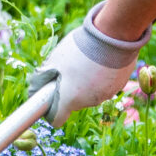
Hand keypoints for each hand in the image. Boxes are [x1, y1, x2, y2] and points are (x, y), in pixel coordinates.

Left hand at [25, 6, 147, 125]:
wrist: (113, 35)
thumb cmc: (81, 47)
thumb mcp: (55, 58)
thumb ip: (43, 76)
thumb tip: (37, 86)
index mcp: (70, 98)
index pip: (57, 119)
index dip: (51, 111)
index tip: (51, 97)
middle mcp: (88, 102)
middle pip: (74, 103)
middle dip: (69, 90)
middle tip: (69, 70)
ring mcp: (106, 95)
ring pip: (90, 94)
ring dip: (86, 83)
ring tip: (87, 61)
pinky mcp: (119, 86)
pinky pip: (104, 86)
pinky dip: (100, 77)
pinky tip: (100, 61)